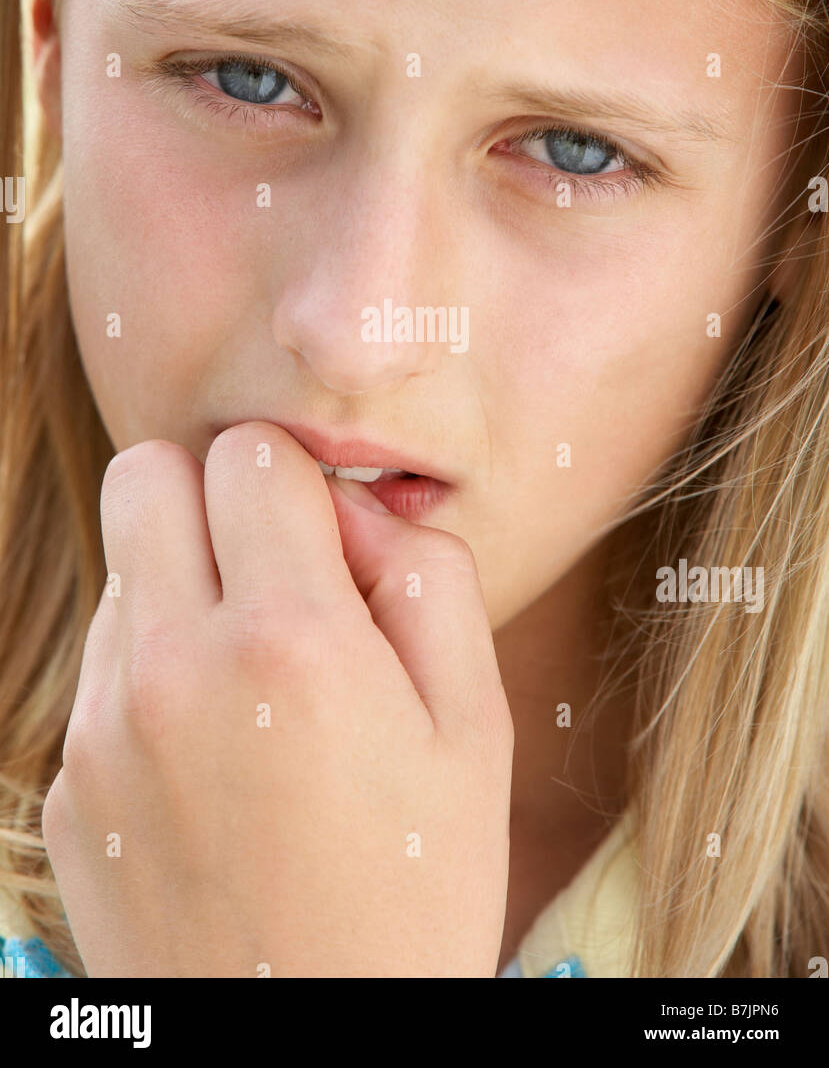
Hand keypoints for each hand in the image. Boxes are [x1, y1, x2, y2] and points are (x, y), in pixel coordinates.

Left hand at [41, 422, 513, 976]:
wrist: (309, 1049)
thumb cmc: (415, 891)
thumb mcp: (475, 727)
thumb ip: (424, 575)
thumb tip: (349, 509)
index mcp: (288, 643)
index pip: (251, 453)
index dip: (302, 483)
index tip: (331, 547)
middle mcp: (172, 671)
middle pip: (145, 474)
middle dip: (214, 496)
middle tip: (276, 575)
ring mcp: (102, 729)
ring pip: (121, 566)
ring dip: (182, 585)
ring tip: (253, 683)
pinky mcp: (70, 783)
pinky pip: (101, 663)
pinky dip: (151, 666)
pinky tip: (213, 747)